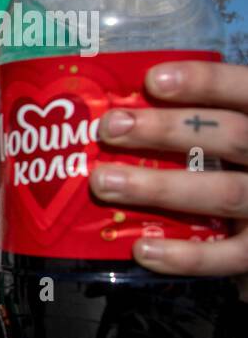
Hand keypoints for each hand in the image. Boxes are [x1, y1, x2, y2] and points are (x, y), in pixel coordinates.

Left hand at [90, 59, 247, 278]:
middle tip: (111, 128)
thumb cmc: (237, 167)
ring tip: (104, 182)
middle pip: (232, 136)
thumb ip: (199, 122)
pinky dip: (184, 255)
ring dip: (159, 187)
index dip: (205, 82)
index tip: (153, 80)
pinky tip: (141, 249)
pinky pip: (226, 256)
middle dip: (167, 131)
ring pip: (224, 193)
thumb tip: (124, 110)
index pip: (247, 90)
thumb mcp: (228, 136)